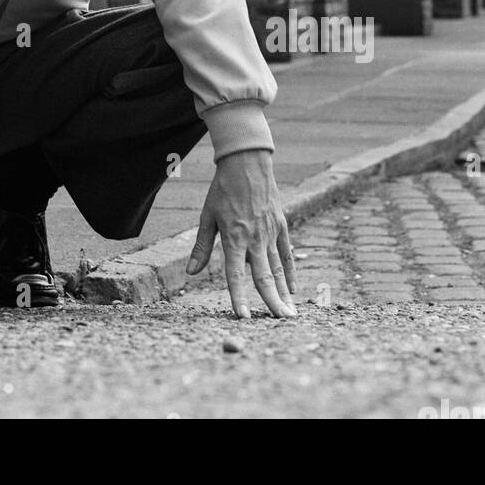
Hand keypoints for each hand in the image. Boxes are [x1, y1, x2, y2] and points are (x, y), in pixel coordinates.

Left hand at [185, 148, 297, 318]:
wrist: (246, 162)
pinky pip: (286, 253)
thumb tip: (191, 273)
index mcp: (233, 237)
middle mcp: (254, 238)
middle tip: (281, 322)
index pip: (235, 275)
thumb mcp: (207, 216)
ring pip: (277, 269)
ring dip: (283, 292)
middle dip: (272, 302)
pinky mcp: (280, 225)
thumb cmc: (222, 189)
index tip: (243, 317)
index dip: (238, 298)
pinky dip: (290, 272)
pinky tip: (293, 288)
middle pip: (264, 277)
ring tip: (290, 313)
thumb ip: (202, 247)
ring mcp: (270, 232)